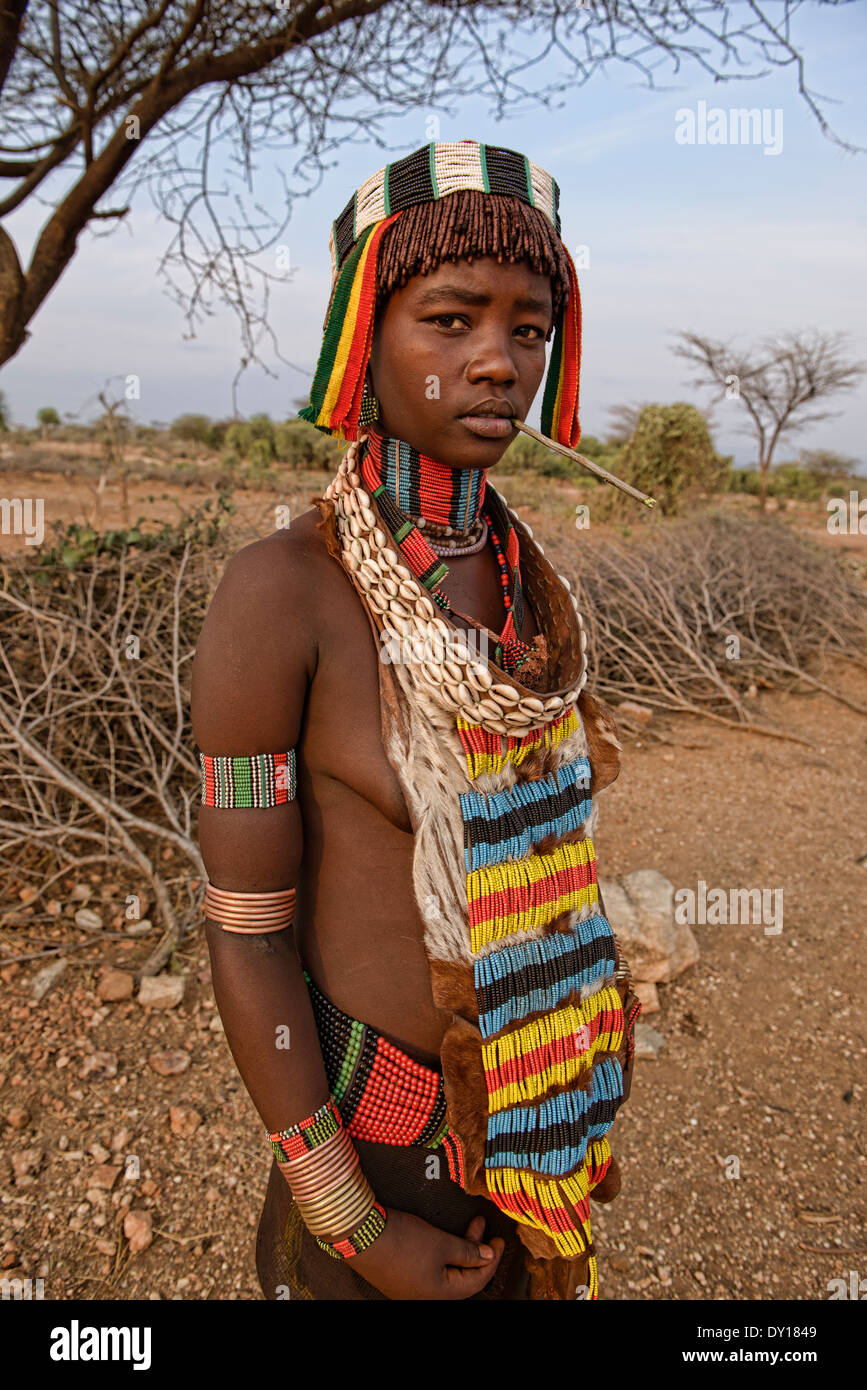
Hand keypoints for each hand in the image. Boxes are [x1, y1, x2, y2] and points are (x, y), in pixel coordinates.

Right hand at [347, 1208, 505, 1299]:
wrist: (360, 1234)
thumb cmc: (402, 1241)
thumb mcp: (441, 1243)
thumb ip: (466, 1251)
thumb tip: (487, 1256)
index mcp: (439, 1294)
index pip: (475, 1282)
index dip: (491, 1260)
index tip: (500, 1240)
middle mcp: (425, 1296)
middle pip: (461, 1277)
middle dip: (475, 1250)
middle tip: (484, 1227)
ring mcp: (411, 1287)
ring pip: (446, 1271)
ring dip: (460, 1248)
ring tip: (468, 1224)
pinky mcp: (400, 1275)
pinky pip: (431, 1268)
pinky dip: (444, 1251)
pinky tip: (445, 1236)